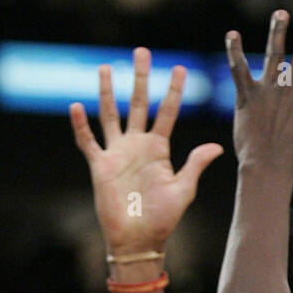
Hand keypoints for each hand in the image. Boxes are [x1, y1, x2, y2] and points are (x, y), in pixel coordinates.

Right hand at [70, 50, 222, 255]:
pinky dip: (80, 125)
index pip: (167, 112)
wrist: (138, 240)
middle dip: (141, 78)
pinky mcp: (100, 166)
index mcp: (159, 149)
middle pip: (139, 104)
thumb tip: (217, 147)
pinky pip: (87, 141)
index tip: (181, 68)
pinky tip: (75, 106)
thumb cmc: (163, 219)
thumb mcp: (183, 190)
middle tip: (142, 52)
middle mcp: (137, 145)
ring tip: (106, 67)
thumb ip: (195, 165)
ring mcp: (117, 154)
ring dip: (107, 92)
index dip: (174, 91)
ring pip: (110, 114)